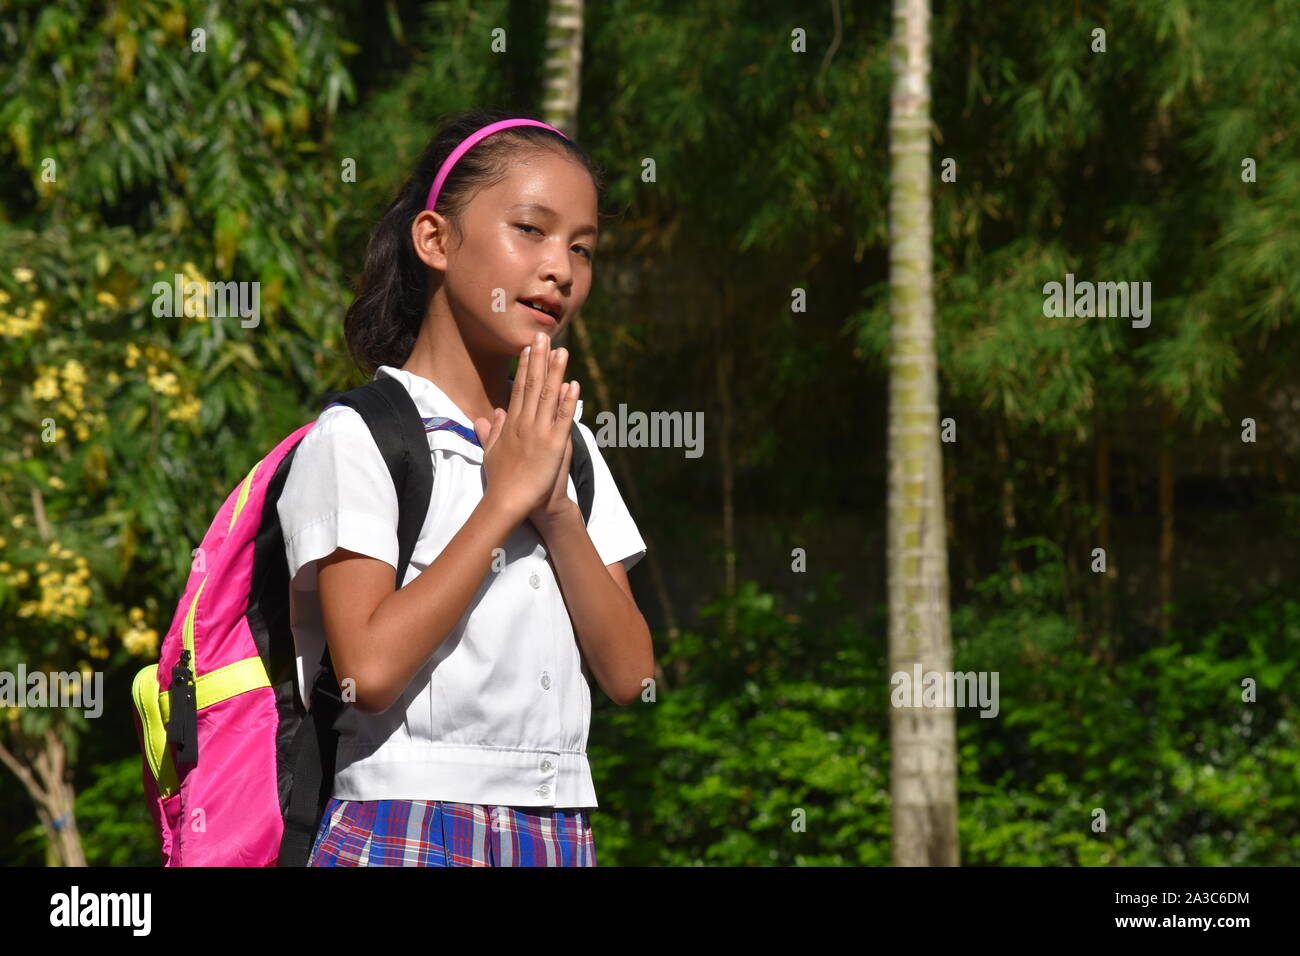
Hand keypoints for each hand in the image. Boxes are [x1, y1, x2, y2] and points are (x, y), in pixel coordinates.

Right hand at [472, 332, 579, 524]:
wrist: (510, 502)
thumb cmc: (501, 480)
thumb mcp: (490, 452)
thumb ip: (490, 431)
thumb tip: (489, 414)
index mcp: (510, 424)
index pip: (518, 388)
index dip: (525, 367)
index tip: (529, 348)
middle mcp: (524, 423)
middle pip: (532, 385)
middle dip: (539, 359)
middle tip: (543, 336)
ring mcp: (539, 432)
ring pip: (548, 396)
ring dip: (555, 372)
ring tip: (561, 351)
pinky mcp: (553, 444)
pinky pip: (563, 418)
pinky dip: (569, 401)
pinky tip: (574, 384)